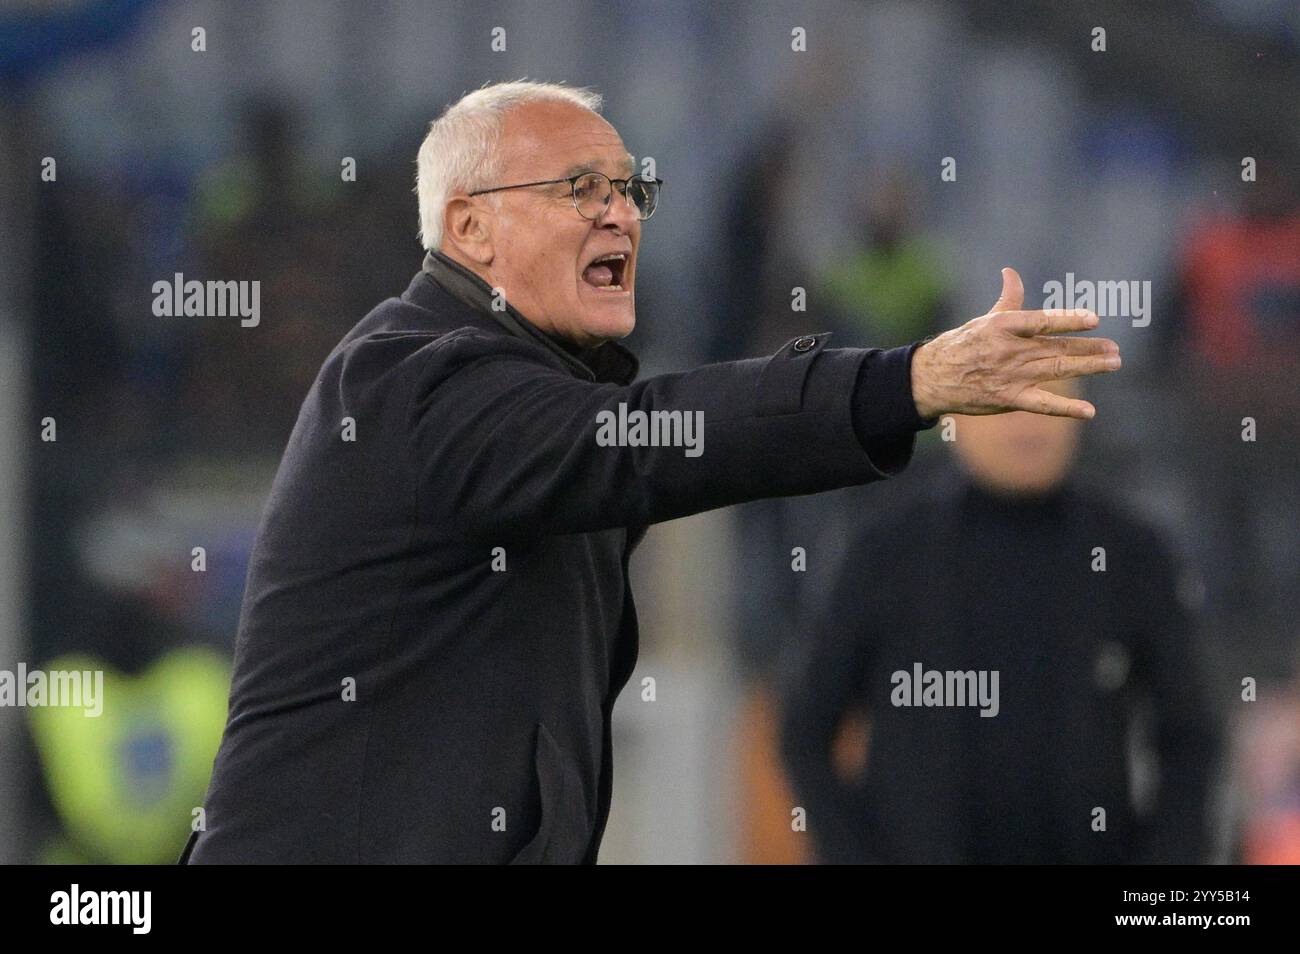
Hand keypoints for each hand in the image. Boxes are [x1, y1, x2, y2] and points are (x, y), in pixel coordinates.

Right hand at [910, 267, 1120, 419]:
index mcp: (1004, 327)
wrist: (933, 378)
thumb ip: (1008, 298)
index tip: (1094, 319)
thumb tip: (1010, 271)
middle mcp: (1010, 351)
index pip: (1042, 322)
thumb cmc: (962, 344)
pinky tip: (1089, 412)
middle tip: (1115, 349)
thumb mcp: (984, 319)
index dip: (1069, 320)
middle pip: (1057, 349)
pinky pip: (1043, 405)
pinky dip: (1066, 409)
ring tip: (1113, 363)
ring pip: (1057, 371)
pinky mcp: (1009, 400)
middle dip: (1089, 349)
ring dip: (1088, 367)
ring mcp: (1011, 377)